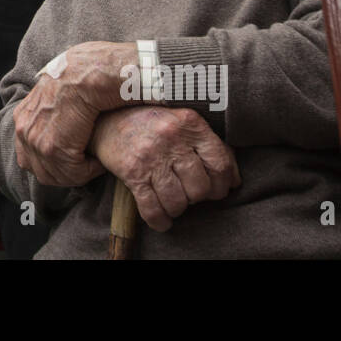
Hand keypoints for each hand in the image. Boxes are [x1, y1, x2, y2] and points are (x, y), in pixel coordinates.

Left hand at [11, 41, 139, 186]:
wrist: (87, 70)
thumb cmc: (79, 79)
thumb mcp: (56, 96)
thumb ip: (50, 114)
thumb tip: (61, 129)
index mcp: (23, 117)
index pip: (30, 157)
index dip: (55, 162)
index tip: (76, 157)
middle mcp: (23, 129)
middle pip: (40, 171)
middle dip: (66, 173)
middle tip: (87, 166)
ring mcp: (35, 139)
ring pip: (57, 176)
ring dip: (80, 173)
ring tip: (96, 161)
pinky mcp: (52, 147)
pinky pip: (73, 175)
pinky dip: (90, 171)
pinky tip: (100, 158)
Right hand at [89, 106, 240, 231]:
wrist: (106, 120)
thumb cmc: (152, 123)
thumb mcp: (182, 122)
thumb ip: (209, 144)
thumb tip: (234, 178)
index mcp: (189, 123)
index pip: (220, 163)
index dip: (223, 183)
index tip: (219, 188)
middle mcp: (171, 139)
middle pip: (200, 187)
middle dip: (199, 197)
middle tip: (192, 193)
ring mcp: (151, 157)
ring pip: (178, 201)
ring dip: (179, 208)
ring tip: (175, 201)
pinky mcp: (132, 173)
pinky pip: (152, 208)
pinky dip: (160, 220)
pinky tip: (162, 220)